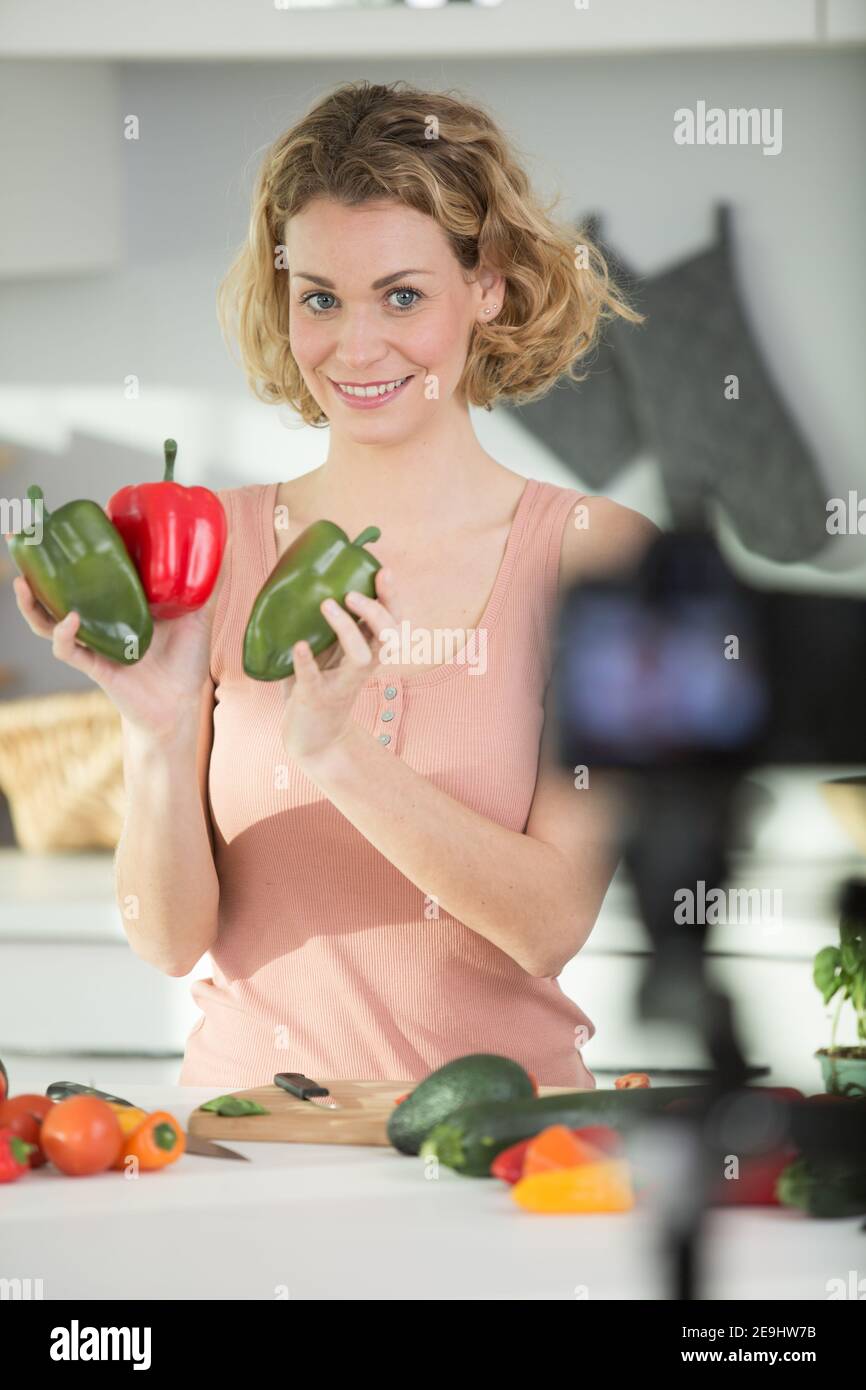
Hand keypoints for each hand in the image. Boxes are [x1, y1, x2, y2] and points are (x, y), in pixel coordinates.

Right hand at [7, 534, 230, 739]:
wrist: (180, 705)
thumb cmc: (185, 661)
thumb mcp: (200, 615)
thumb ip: (209, 583)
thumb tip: (225, 542)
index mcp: (119, 600)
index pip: (88, 567)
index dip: (75, 544)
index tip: (71, 517)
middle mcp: (98, 617)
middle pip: (56, 587)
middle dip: (33, 567)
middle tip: (19, 537)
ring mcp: (92, 640)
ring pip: (47, 618)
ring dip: (31, 601)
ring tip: (21, 581)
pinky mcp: (93, 665)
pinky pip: (68, 649)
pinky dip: (64, 634)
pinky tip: (70, 619)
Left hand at [281, 566, 400, 765]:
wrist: (312, 737)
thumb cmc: (320, 684)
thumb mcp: (329, 651)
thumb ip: (328, 623)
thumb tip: (306, 576)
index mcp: (368, 651)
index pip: (392, 622)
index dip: (392, 598)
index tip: (384, 572)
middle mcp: (362, 667)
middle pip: (388, 636)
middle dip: (376, 612)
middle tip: (351, 594)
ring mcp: (341, 684)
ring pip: (361, 657)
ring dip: (347, 629)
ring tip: (328, 605)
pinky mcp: (316, 698)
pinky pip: (314, 679)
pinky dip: (306, 662)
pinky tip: (299, 646)